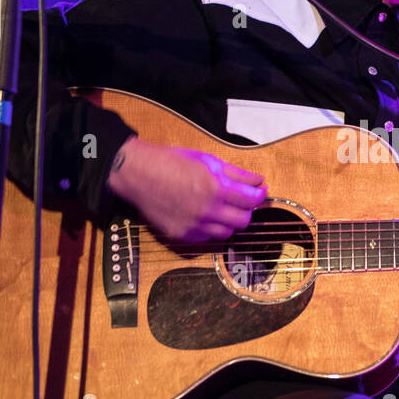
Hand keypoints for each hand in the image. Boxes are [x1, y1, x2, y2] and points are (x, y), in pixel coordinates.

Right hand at [106, 136, 266, 240]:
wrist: (138, 174)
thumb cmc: (171, 162)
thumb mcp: (207, 160)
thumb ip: (236, 173)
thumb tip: (258, 181)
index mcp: (215, 188)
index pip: (251, 200)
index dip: (260, 195)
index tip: (260, 192)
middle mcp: (207, 210)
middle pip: (243, 221)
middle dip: (247, 210)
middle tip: (243, 201)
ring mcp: (194, 226)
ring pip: (226, 233)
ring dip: (230, 222)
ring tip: (223, 209)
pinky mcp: (182, 235)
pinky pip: (206, 238)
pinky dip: (211, 229)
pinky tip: (205, 216)